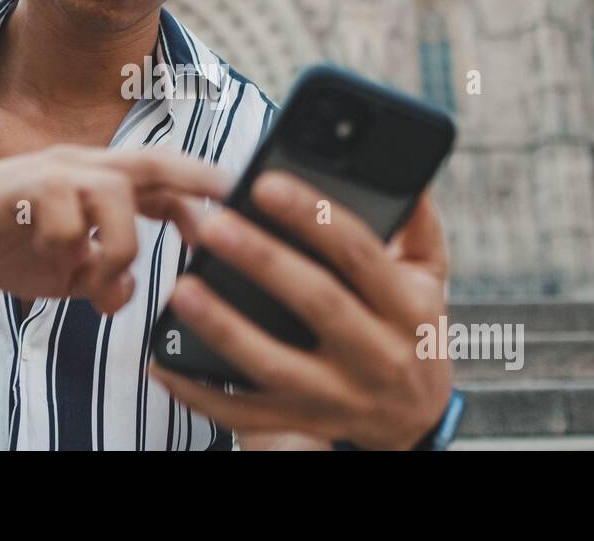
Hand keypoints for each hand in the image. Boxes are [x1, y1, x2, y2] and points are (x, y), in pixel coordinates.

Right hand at [0, 144, 230, 314]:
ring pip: (115, 195)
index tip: (239, 214)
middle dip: (195, 176)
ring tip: (89, 276)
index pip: (162, 182)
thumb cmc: (1, 238)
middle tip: (230, 193)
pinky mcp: (23, 183)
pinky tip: (43, 257)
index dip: (200, 196)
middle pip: (153, 161)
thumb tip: (124, 297)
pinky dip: (64, 249)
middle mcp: (84, 166)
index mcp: (99, 183)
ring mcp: (55, 170)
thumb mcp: (59, 272)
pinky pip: (66, 218)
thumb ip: (96, 280)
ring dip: (115, 246)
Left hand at [148, 170, 451, 449]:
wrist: (417, 422)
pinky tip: (163, 361)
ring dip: (224, 327)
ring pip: (274, 364)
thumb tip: (405, 170)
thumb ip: (416, 224)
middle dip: (263, 261)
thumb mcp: (430, 278)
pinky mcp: (301, 422)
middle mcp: (375, 354)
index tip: (265, 184)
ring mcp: (336, 396)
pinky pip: (244, 413)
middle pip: (317, 302)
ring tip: (182, 288)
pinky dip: (200, 391)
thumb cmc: (413, 332)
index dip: (313, 216)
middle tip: (213, 225)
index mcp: (407, 308)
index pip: (359, 252)